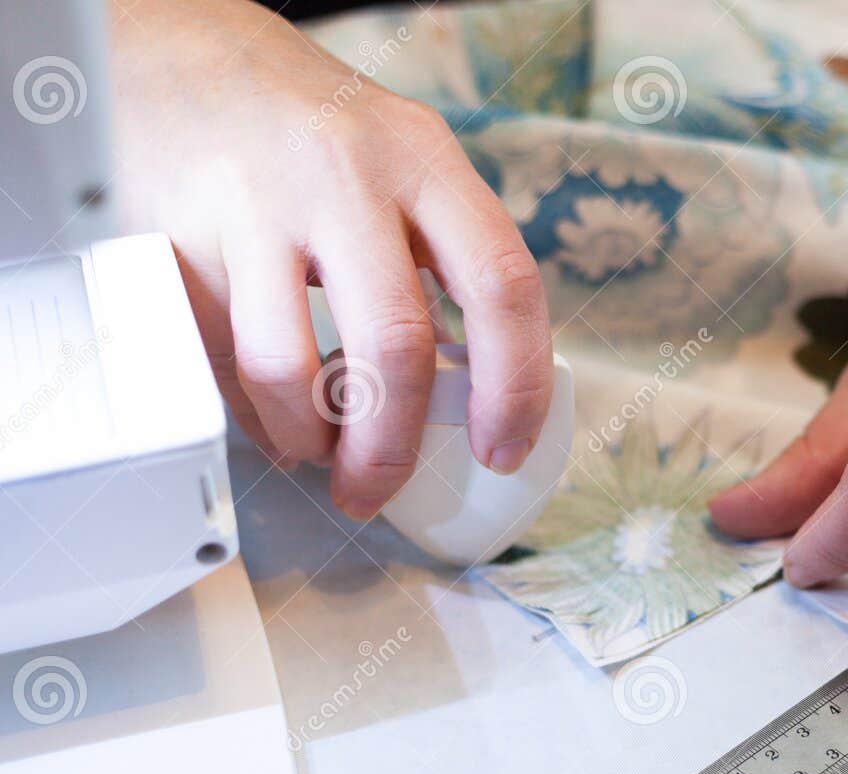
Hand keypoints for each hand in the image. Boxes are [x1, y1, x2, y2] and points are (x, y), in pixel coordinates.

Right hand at [110, 0, 551, 518]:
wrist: (174, 52)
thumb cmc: (307, 130)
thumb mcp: (399, 161)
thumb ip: (443, 259)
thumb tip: (477, 395)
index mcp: (424, 160)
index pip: (503, 285)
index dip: (514, 385)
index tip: (505, 448)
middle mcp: (343, 174)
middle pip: (397, 346)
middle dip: (391, 447)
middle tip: (381, 488)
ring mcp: (252, 202)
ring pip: (292, 369)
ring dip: (309, 439)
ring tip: (315, 451)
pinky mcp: (174, 235)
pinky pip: (217, 359)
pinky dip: (246, 412)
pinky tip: (264, 412)